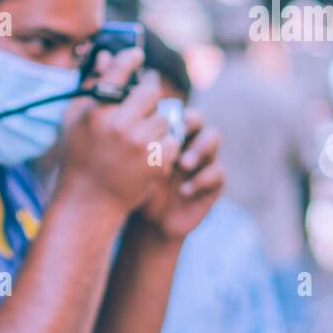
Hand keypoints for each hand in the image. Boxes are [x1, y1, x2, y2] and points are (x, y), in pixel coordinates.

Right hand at [58, 48, 179, 215]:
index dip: (130, 59)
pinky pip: (172, 140)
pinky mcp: (157, 161)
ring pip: (164, 118)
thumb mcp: (75, 120)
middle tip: (142, 104)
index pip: (120, 71)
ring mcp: (141, 144)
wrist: (90, 201)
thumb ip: (90, 86)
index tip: (137, 55)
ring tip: (140, 137)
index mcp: (97, 112)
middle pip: (150, 93)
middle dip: (147, 98)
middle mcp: (120, 125)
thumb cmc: (79, 157)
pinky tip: (148, 154)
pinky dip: (164, 145)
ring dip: (156, 124)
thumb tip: (106, 56)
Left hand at [135, 108, 222, 239]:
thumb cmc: (138, 188)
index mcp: (169, 135)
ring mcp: (204, 160)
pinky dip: (203, 180)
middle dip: (192, 122)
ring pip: (213, 138)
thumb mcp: (130, 165)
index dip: (174, 112)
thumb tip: (114, 119)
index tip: (162, 119)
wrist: (150, 220)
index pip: (175, 111)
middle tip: (181, 131)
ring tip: (183, 164)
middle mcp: (188, 142)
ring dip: (200, 149)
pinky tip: (184, 191)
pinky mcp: (214, 182)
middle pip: (199, 119)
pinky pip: (218, 173)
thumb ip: (129, 144)